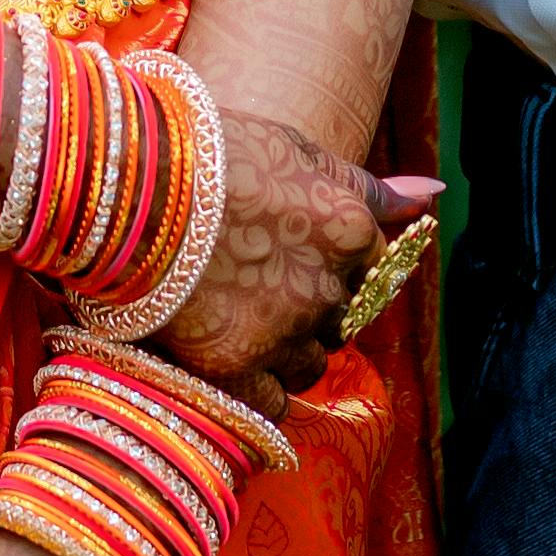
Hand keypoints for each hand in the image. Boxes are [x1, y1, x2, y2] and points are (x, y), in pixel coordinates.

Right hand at [154, 116, 432, 395]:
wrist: (123, 182)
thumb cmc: (207, 150)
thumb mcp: (296, 151)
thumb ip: (366, 187)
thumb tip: (432, 194)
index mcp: (351, 232)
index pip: (372, 266)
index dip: (329, 259)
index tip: (288, 246)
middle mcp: (327, 289)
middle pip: (340, 318)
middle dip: (308, 305)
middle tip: (252, 277)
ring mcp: (281, 333)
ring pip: (310, 364)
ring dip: (284, 349)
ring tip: (232, 312)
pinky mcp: (234, 369)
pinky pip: (273, 404)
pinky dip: (256, 387)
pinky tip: (225, 354)